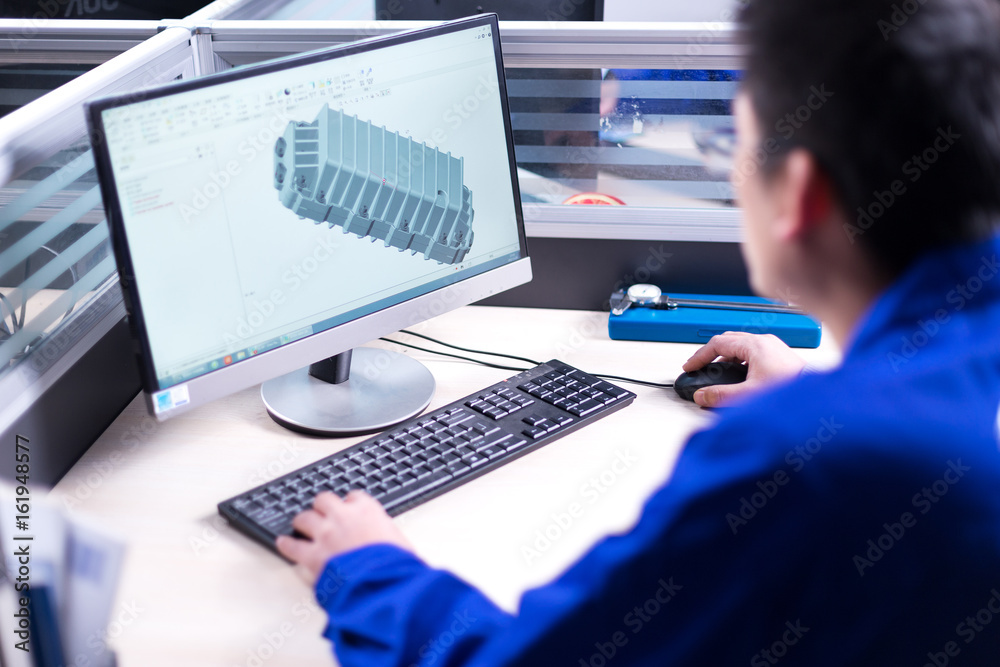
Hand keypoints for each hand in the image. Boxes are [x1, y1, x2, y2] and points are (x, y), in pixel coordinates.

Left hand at [275, 490, 413, 579]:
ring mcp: (325, 535)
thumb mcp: (399, 541)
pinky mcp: (312, 556)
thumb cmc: (396, 565)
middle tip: (322, 514)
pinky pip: (292, 546)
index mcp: (367, 510)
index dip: (349, 504)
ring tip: (301, 526)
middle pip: (323, 500)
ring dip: (304, 522)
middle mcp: (343, 517)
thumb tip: (382, 538)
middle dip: (322, 507)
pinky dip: (286, 545)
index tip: (348, 510)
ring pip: (304, 518)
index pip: (353, 497)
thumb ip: (385, 534)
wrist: (384, 584)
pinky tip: (283, 543)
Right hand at [681, 332, 804, 407]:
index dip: (700, 356)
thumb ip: (721, 395)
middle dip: (711, 354)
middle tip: (700, 367)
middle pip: (728, 340)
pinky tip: (739, 375)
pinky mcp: (779, 355)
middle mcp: (764, 341)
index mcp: (754, 345)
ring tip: (718, 372)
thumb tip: (702, 396)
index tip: (690, 366)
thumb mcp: (748, 394)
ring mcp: (772, 346)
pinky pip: (752, 351)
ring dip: (725, 357)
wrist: (816, 396)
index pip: (717, 343)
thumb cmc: (790, 390)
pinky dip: (739, 360)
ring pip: (740, 345)